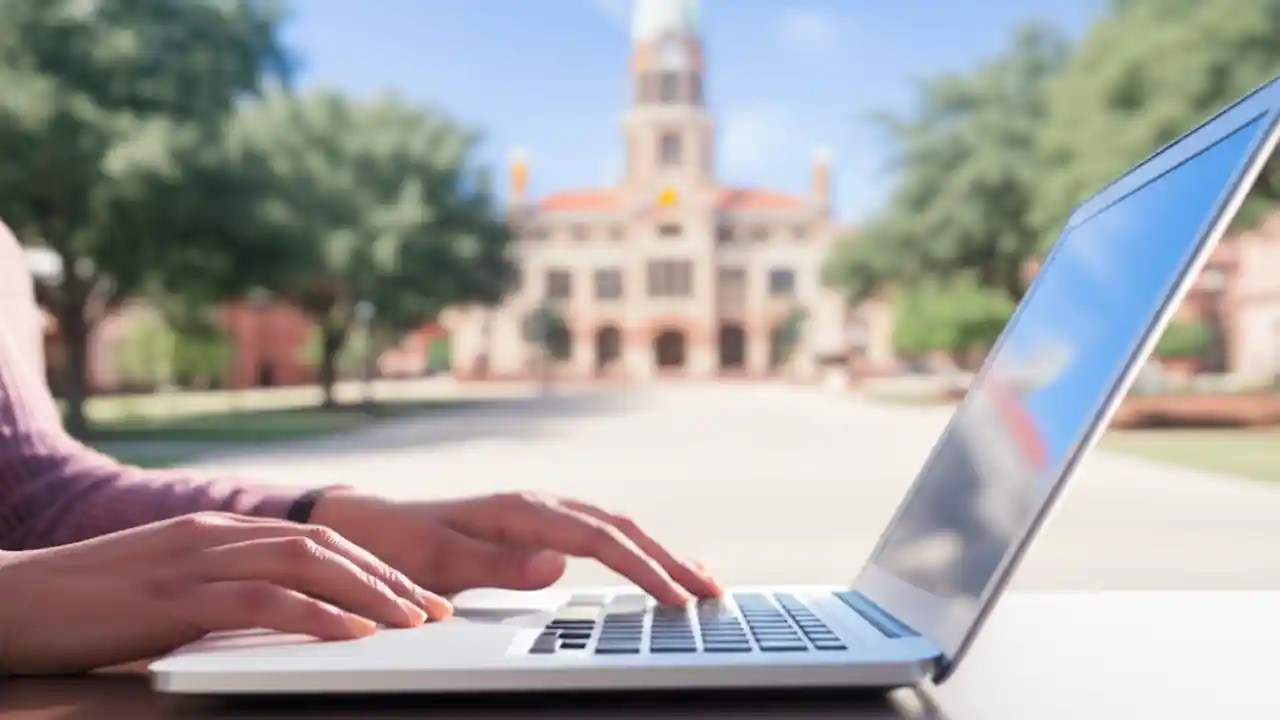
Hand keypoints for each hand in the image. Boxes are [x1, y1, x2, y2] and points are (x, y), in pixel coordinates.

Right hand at [0, 512, 451, 674]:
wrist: (8, 600)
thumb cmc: (88, 605)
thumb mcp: (171, 589)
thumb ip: (225, 591)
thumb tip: (284, 617)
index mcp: (220, 531)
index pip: (318, 540)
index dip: (375, 566)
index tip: (416, 595)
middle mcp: (218, 534)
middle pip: (327, 546)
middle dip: (389, 578)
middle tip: (435, 612)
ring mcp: (196, 559)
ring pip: (306, 565)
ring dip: (369, 594)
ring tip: (412, 624)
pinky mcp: (174, 593)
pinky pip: (260, 601)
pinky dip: (314, 615)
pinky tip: (351, 634)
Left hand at [311, 491, 722, 605]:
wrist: (369, 525)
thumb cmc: (398, 544)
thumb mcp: (436, 560)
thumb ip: (495, 564)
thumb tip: (559, 564)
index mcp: (519, 511)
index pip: (598, 539)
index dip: (643, 568)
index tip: (676, 599)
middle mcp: (537, 505)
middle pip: (620, 528)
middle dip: (669, 559)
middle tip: (712, 594)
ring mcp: (540, 513)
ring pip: (616, 528)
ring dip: (659, 553)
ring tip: (701, 582)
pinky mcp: (538, 526)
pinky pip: (598, 534)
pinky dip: (635, 549)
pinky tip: (654, 565)